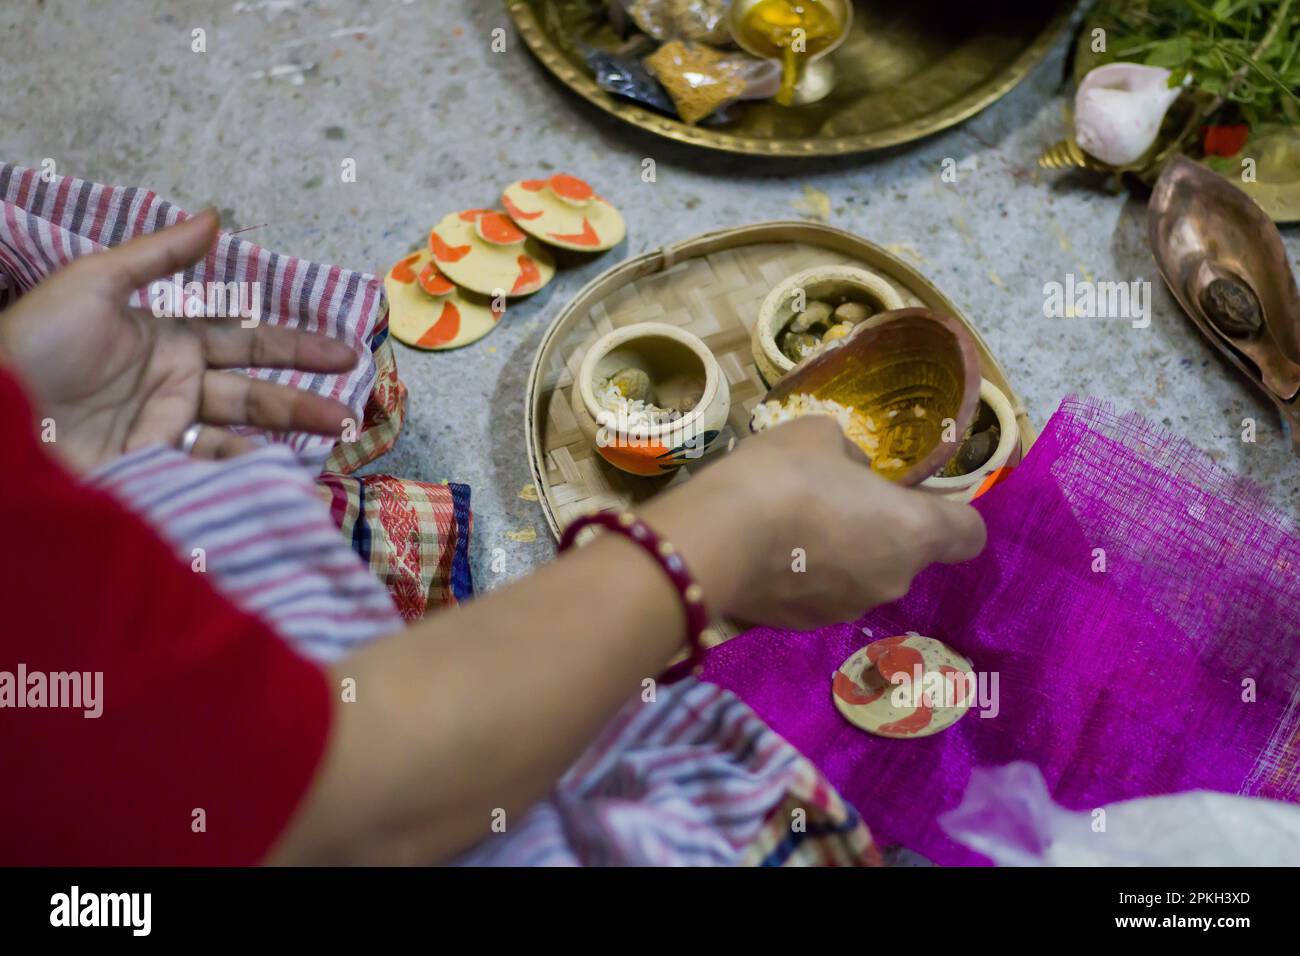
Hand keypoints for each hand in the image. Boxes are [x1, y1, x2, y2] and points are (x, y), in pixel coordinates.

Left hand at [0, 210, 358, 473]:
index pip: (248, 343)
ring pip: (241, 435)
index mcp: (170, 342)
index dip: (296, 347)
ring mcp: (166, 432)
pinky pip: (207, 470)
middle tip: (351, 414)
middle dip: (305, 402)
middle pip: (255, 394)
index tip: (344, 353)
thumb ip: (159, 256)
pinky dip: (244, 472)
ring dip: (286, 438)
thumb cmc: (38, 341)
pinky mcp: (152, 470)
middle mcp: (177, 388)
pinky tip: (277, 471)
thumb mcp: (97, 282)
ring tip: (331, 441)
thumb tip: (215, 217)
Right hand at [644, 415, 986, 629]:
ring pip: (863, 578)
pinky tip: (770, 554)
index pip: (968, 534)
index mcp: (913, 530)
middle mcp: (892, 580)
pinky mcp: (804, 625)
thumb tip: (850, 471)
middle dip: (881, 530)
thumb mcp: (821, 436)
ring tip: (794, 528)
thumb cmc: (783, 476)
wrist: (714, 540)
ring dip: (843, 556)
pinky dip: (807, 578)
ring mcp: (847, 610)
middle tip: (837, 500)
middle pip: (907, 555)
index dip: (952, 514)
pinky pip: (821, 595)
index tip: (919, 496)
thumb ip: (850, 457)